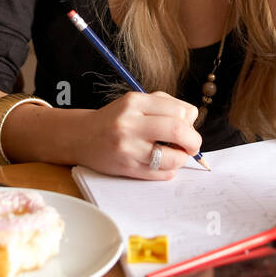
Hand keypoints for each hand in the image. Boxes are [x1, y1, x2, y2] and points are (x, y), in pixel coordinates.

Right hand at [77, 92, 202, 179]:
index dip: (191, 121)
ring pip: (173, 158)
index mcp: (135, 102)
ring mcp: (128, 148)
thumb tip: (192, 119)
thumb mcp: (136, 102)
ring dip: (182, 158)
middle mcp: (130, 124)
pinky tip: (162, 162)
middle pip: (178, 132)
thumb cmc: (115, 119)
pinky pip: (162, 174)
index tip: (188, 126)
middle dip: (193, 141)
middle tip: (191, 145)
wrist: (82, 137)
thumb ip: (165, 105)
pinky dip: (170, 170)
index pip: (180, 111)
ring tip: (175, 154)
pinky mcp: (127, 168)